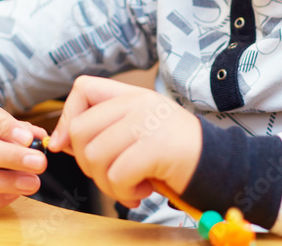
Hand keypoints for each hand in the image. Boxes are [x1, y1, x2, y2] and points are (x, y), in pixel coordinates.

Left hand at [48, 76, 200, 208]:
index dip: (67, 117)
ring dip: (107, 183)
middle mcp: (139, 103)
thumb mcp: (137, 131)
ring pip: (95, 156)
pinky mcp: (157, 148)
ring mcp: (148, 123)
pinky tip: (142, 190)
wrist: (221, 166)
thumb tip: (59, 142)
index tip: (69, 145)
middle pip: (80, 130)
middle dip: (87, 163)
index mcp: (132, 95)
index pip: (82, 88)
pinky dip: (124, 192)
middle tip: (111, 175)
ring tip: (130, 185)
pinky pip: (117, 175)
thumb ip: (104, 129)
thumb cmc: (174, 154)